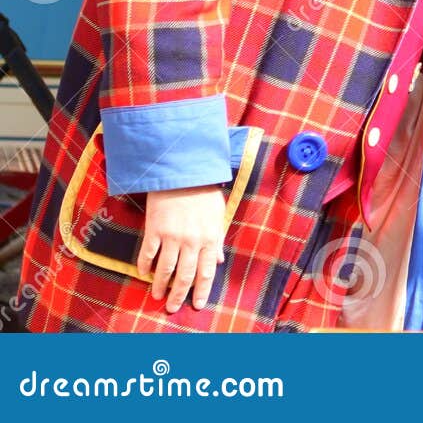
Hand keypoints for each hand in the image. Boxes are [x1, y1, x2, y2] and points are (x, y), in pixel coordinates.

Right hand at [140, 186, 226, 312]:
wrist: (183, 173)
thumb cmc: (204, 193)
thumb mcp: (218, 216)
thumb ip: (217, 239)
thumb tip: (219, 261)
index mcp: (210, 238)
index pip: (207, 272)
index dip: (201, 290)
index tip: (197, 305)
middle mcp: (192, 241)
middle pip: (185, 275)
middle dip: (179, 295)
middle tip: (172, 308)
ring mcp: (172, 236)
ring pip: (165, 269)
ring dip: (160, 285)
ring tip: (157, 296)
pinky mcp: (154, 230)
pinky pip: (148, 253)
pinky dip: (145, 266)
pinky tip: (143, 273)